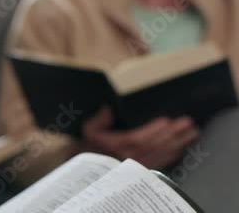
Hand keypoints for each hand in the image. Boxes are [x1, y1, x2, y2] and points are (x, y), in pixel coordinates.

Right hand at [80, 107, 199, 168]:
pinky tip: (181, 149)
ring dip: (177, 143)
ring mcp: (138, 165)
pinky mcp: (143, 170)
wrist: (89, 169)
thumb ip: (99, 120)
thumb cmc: (89, 147)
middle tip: (187, 124)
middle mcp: (129, 158)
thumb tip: (108, 109)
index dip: (153, 130)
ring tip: (191, 134)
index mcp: (116, 146)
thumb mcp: (88, 130)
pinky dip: (172, 156)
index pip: (138, 138)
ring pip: (160, 154)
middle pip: (155, 146)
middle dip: (172, 134)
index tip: (167, 121)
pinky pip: (160, 163)